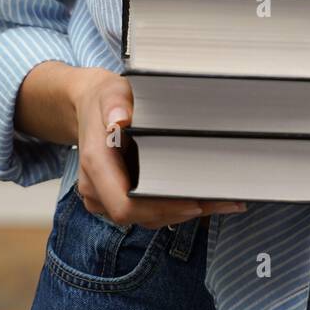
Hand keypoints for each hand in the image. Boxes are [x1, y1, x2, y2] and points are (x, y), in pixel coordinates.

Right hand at [71, 68, 247, 229]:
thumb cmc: (103, 99)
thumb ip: (115, 104)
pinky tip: (202, 197)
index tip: (193, 202)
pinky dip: (173, 206)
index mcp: (95, 165)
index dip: (160, 209)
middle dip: (182, 211)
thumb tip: (119, 119)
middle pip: (141, 216)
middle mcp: (96, 188)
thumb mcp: (110, 92)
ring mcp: (105, 197)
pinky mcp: (117, 198)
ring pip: (147, 217)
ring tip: (221, 201)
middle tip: (221, 201)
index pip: (125, 205)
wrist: (87, 106)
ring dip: (182, 211)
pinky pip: (146, 211)